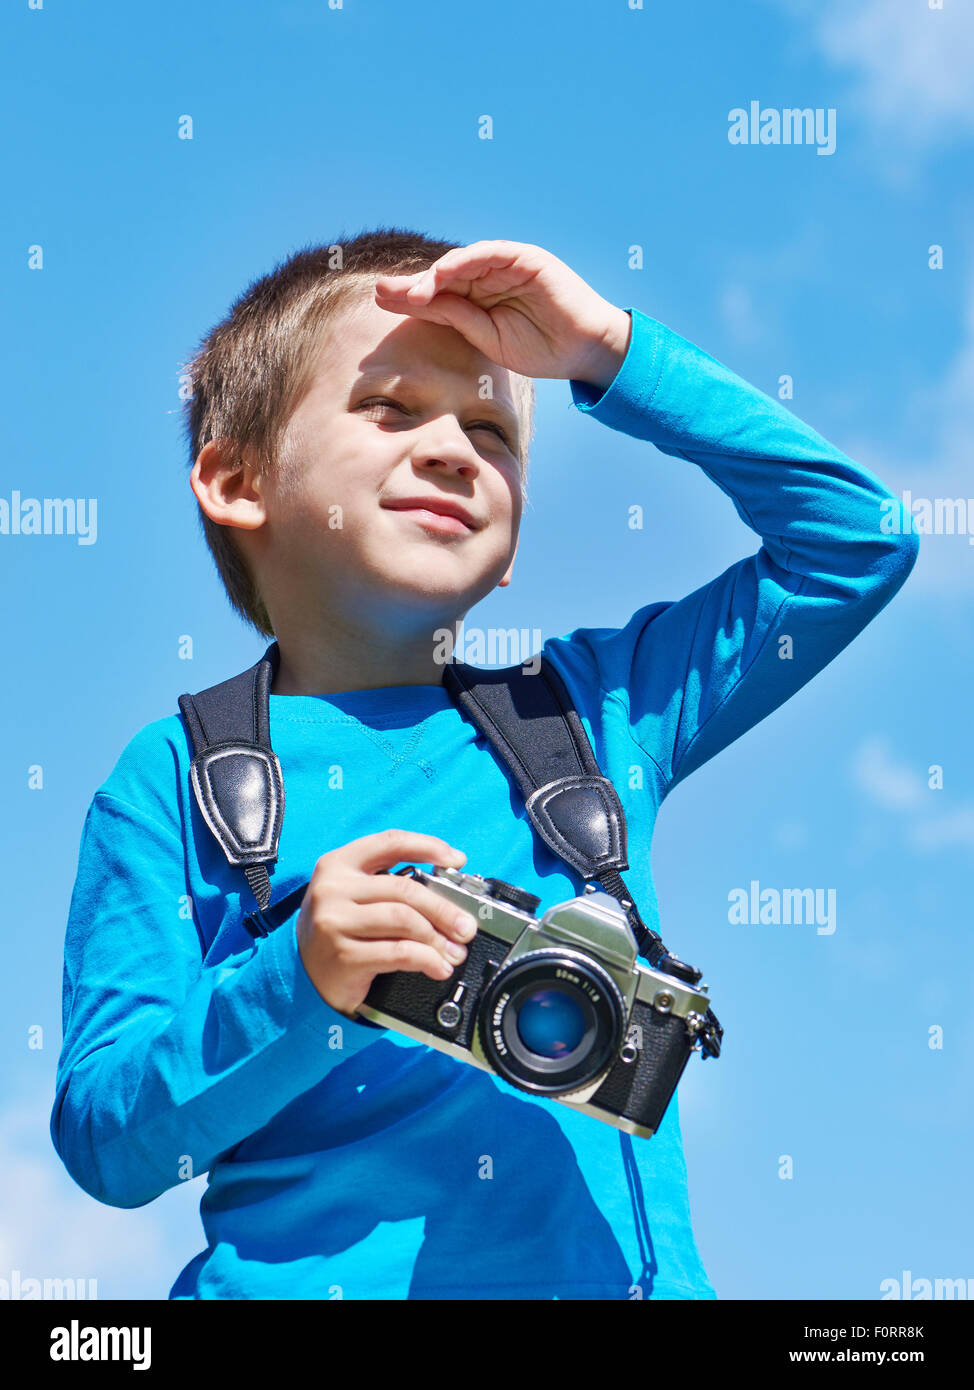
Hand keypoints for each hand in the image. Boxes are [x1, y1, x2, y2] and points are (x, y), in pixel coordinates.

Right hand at [295, 829, 478, 1019]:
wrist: (301, 975)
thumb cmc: (338, 930)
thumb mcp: (354, 896)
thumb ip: (390, 886)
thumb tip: (449, 894)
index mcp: (339, 863)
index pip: (391, 842)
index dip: (428, 846)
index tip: (457, 860)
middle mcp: (333, 888)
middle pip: (404, 889)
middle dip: (444, 909)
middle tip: (466, 927)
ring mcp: (334, 921)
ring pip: (404, 920)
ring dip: (438, 938)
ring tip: (454, 952)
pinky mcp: (342, 955)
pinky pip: (398, 952)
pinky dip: (426, 960)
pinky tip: (437, 967)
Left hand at [373, 239, 631, 390]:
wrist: (583, 350)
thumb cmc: (540, 348)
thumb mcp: (488, 339)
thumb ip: (458, 318)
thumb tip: (419, 304)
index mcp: (479, 298)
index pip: (438, 293)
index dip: (410, 297)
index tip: (382, 302)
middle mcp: (488, 277)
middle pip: (442, 275)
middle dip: (411, 284)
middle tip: (380, 291)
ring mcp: (506, 265)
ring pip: (461, 262)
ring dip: (433, 275)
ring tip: (409, 292)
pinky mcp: (525, 258)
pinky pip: (489, 253)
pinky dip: (465, 261)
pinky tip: (442, 274)